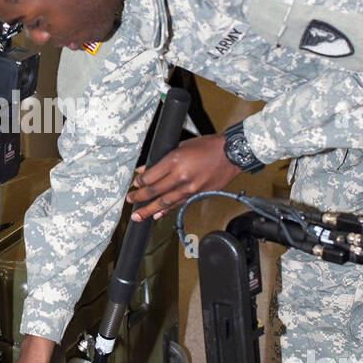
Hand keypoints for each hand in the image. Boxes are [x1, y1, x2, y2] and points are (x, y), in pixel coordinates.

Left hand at [126, 134, 241, 221]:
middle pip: (155, 191)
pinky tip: (157, 214)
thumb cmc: (208, 146)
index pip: (151, 176)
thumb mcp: (181, 146)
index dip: (140, 183)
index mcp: (175, 160)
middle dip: (140, 198)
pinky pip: (179, 204)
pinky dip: (167, 210)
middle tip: (130, 200)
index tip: (135, 184)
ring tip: (138, 215)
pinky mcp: (198, 194)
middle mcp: (181, 175)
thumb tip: (145, 170)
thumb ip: (161, 160)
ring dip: (149, 209)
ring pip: (165, 202)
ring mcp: (190, 187)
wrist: (231, 154)